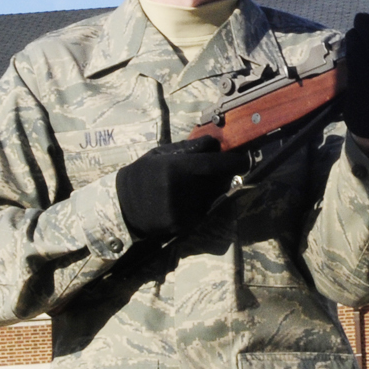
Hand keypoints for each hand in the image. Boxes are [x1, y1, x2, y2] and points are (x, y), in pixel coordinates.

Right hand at [114, 138, 250, 239]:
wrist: (123, 207)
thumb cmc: (143, 174)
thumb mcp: (161, 154)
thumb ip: (188, 149)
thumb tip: (215, 142)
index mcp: (173, 169)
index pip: (213, 164)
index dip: (233, 162)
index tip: (245, 159)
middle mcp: (180, 191)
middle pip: (217, 181)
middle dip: (223, 175)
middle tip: (224, 168)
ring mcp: (182, 211)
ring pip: (212, 197)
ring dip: (213, 189)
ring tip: (196, 184)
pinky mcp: (183, 225)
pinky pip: (203, 210)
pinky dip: (202, 203)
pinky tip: (188, 199)